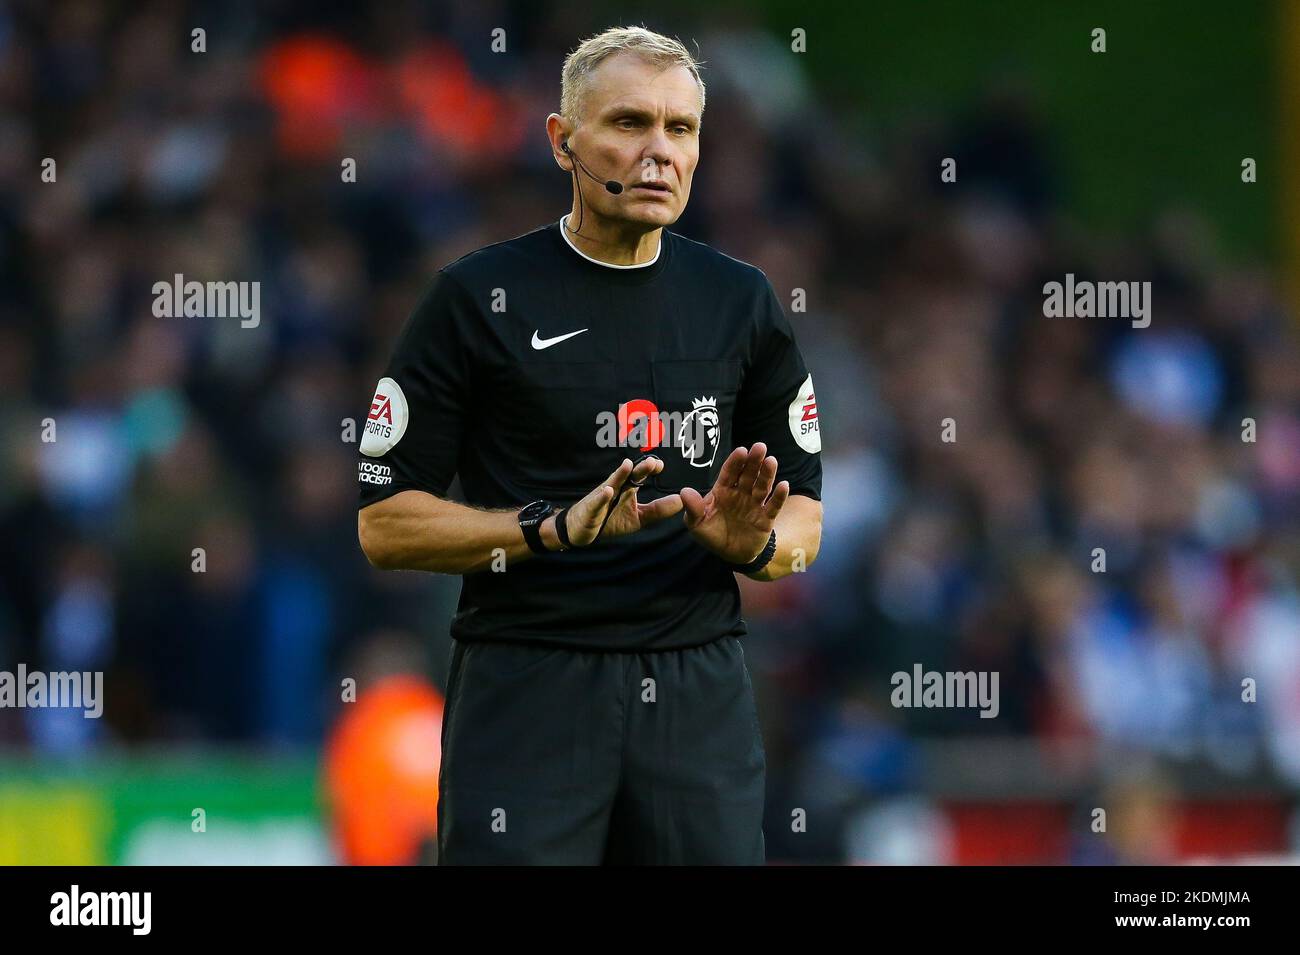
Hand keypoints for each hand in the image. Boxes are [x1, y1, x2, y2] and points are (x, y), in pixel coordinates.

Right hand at [559, 456, 683, 545]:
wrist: (580, 529)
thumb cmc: (610, 519)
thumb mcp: (639, 517)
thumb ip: (658, 509)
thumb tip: (681, 500)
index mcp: (627, 488)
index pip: (641, 475)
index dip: (650, 469)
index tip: (660, 466)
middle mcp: (615, 487)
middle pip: (629, 475)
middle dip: (640, 468)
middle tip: (652, 462)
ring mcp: (602, 496)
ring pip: (612, 483)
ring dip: (620, 474)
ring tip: (628, 465)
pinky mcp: (591, 508)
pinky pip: (597, 501)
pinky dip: (602, 496)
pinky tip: (608, 491)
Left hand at [679, 443, 787, 563]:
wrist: (730, 554)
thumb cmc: (712, 534)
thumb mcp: (697, 523)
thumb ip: (693, 508)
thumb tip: (684, 492)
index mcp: (723, 490)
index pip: (729, 473)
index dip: (735, 462)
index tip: (741, 451)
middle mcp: (741, 493)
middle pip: (748, 475)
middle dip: (754, 461)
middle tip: (760, 447)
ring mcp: (755, 504)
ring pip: (762, 486)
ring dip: (767, 474)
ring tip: (771, 461)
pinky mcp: (766, 518)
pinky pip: (773, 506)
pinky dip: (779, 496)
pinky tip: (783, 485)